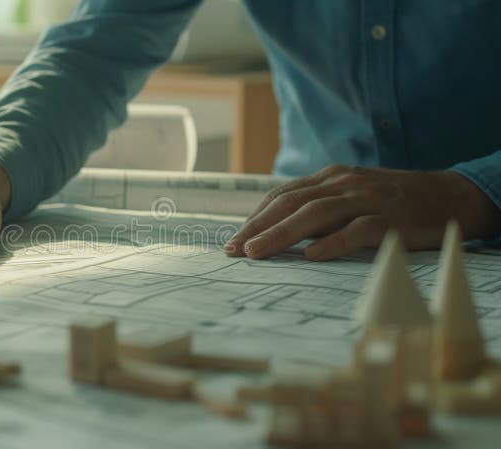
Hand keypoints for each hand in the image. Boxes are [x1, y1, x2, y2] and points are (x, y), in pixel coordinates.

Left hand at [224, 165, 500, 260]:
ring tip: (257, 252)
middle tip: (235, 249)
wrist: (448, 196)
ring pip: (316, 214)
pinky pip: (357, 231)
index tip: (234, 240)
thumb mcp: (350, 195)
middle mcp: (344, 184)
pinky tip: (311, 256)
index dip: (256, 217)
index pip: (283, 195)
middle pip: (292, 203)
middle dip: (259, 226)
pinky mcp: (391, 220)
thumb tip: (276, 232)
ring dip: (282, 234)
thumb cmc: (390, 201)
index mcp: (331, 177)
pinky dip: (333, 243)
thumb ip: (318, 208)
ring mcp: (368, 200)